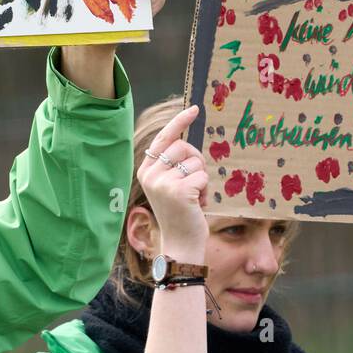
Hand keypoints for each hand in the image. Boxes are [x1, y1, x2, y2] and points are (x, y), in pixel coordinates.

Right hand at [137, 104, 207, 259]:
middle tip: (195, 183)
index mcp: (146, 170)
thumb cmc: (180, 212)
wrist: (180, 244)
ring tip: (195, 198)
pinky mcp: (178, 191)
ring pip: (195, 161)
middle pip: (183, 146)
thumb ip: (173, 163)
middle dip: (196, 161)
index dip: (179, 121)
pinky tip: (198, 205)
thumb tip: (186, 138)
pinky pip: (202, 176)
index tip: (194, 108)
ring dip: (202, 179)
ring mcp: (163, 182)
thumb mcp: (170, 184)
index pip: (163, 137)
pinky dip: (206, 190)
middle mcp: (150, 174)